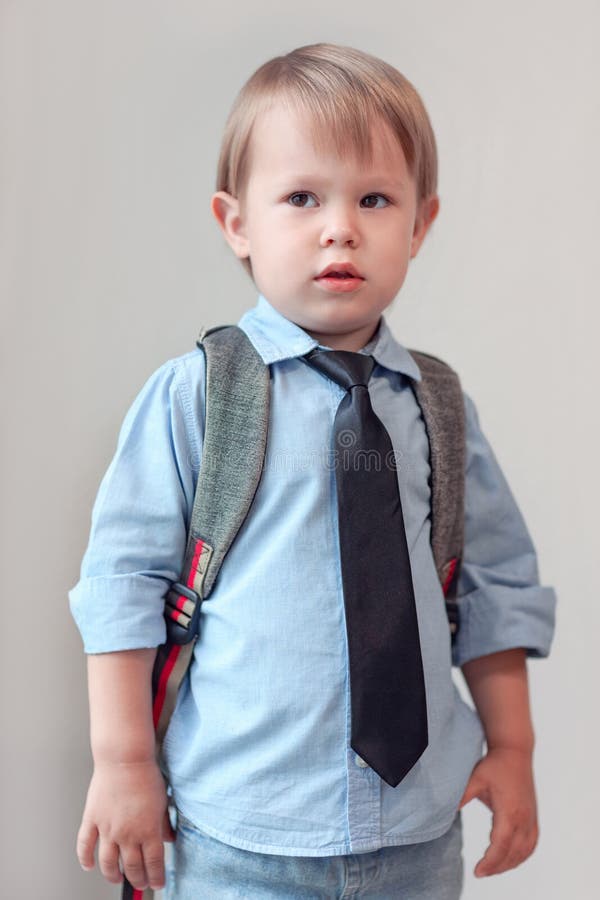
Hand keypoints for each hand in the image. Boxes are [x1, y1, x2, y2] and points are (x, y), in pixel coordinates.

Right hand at [76, 758, 175, 890]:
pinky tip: (89, 865)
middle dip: (138, 879)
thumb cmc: (145, 775)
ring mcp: (108, 829)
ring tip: (118, 879)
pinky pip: (85, 845)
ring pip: (108, 863)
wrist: (124, 759)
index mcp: (148, 830)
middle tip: (141, 884)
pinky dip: (85, 859)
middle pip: (133, 867)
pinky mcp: (92, 819)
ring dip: (113, 875)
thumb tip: (168, 838)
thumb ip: (164, 823)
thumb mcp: (162, 801)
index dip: (156, 877)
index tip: (157, 883)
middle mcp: (127, 834)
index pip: (154, 863)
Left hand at [458, 747, 537, 877]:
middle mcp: (524, 818)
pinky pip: (531, 844)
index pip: (500, 844)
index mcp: (509, 810)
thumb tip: (445, 814)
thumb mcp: (475, 779)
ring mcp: (531, 818)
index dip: (490, 861)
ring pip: (524, 851)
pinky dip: (522, 856)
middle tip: (481, 873)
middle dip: (497, 867)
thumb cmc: (495, 765)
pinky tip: (510, 860)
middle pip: (513, 853)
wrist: (515, 752)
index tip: (478, 871)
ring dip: (509, 864)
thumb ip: (462, 797)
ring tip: (492, 869)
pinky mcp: (534, 817)